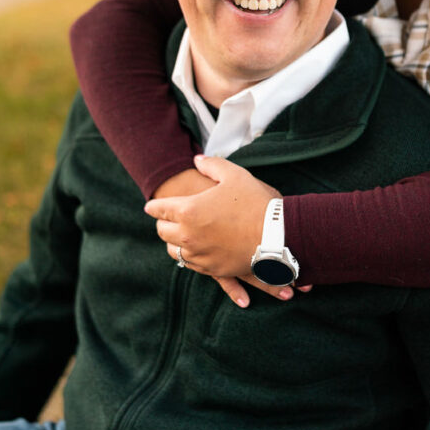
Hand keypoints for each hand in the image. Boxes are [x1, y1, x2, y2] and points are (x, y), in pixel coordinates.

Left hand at [145, 157, 300, 308]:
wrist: (278, 236)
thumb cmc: (256, 202)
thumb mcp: (234, 175)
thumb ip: (212, 165)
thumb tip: (197, 160)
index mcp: (188, 211)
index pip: (158, 209)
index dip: (154, 206)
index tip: (151, 207)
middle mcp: (188, 236)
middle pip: (162, 232)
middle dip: (163, 224)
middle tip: (167, 219)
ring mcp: (199, 255)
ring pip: (174, 251)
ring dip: (174, 242)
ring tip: (180, 235)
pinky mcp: (212, 270)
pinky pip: (191, 264)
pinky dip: (189, 256)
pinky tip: (195, 249)